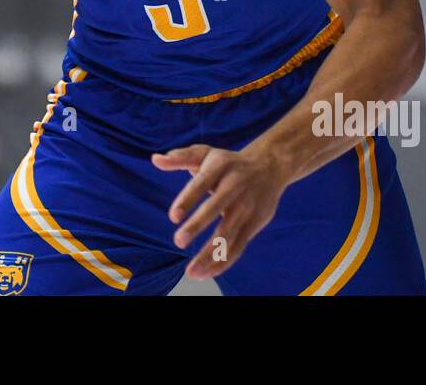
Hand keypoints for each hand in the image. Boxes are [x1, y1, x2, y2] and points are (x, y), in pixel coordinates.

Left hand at [152, 141, 290, 279]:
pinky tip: (206, 273)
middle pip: (215, 208)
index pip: (202, 183)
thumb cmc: (228, 162)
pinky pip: (239, 246)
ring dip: (210, 254)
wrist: (269, 167)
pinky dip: (223, 262)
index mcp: (220, 167)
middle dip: (198, 226)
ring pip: (228, 233)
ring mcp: (246, 207)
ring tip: (191, 271)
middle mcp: (235, 187)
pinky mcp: (254, 224)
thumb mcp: (206, 153)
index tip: (173, 217)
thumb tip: (155, 160)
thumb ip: (180, 157)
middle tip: (178, 241)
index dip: (187, 199)